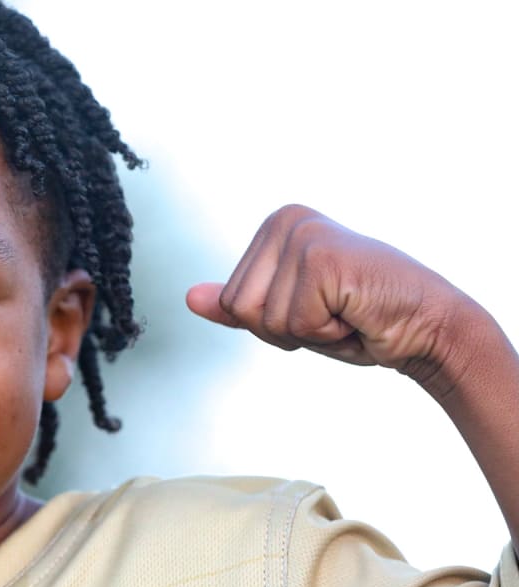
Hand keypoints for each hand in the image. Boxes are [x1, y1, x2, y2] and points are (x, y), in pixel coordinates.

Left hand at [186, 204, 480, 388]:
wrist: (428, 328)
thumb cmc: (360, 321)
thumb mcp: (289, 315)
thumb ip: (240, 306)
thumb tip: (189, 298)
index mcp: (272, 228)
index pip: (230, 301)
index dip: (272, 325)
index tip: (318, 308)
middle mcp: (284, 220)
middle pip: (239, 308)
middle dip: (285, 330)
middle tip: (334, 313)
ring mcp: (302, 235)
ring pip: (262, 319)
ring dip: (308, 333)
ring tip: (346, 312)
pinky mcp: (320, 258)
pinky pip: (294, 324)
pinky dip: (327, 334)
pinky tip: (356, 313)